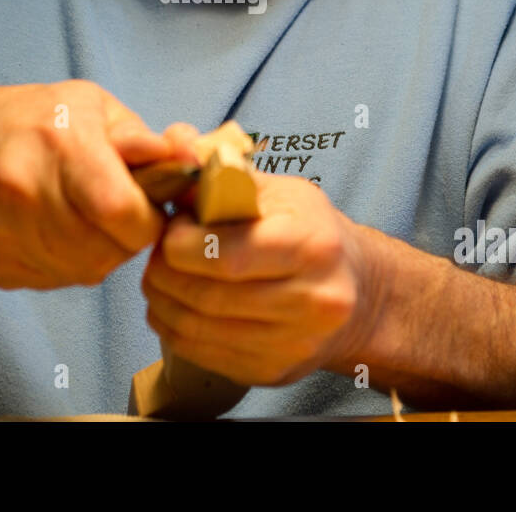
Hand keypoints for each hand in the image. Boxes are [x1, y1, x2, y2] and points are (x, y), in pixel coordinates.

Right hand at [0, 79, 189, 289]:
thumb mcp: (92, 108)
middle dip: (126, 235)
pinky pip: (55, 280)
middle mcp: (24, 191)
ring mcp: (2, 232)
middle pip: (107, 248)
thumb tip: (190, 156)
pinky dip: (68, 263)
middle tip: (117, 209)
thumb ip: (143, 139)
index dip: (147, 217)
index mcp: (59, 145)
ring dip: (100, 251)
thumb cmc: (35, 120)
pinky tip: (56, 230)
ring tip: (86, 217)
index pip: (121, 211)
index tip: (147, 204)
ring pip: (84, 271)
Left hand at [141, 173, 377, 386]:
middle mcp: (312, 301)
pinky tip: (173, 305)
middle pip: (208, 295)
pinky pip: (204, 354)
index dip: (182, 244)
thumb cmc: (309, 231)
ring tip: (159, 276)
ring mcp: (294, 344)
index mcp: (313, 245)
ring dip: (162, 301)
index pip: (228, 256)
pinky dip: (174, 328)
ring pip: (199, 329)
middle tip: (156, 253)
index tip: (172, 228)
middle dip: (165, 272)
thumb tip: (173, 143)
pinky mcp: (274, 371)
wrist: (359, 294)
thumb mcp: (278, 190)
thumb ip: (222, 170)